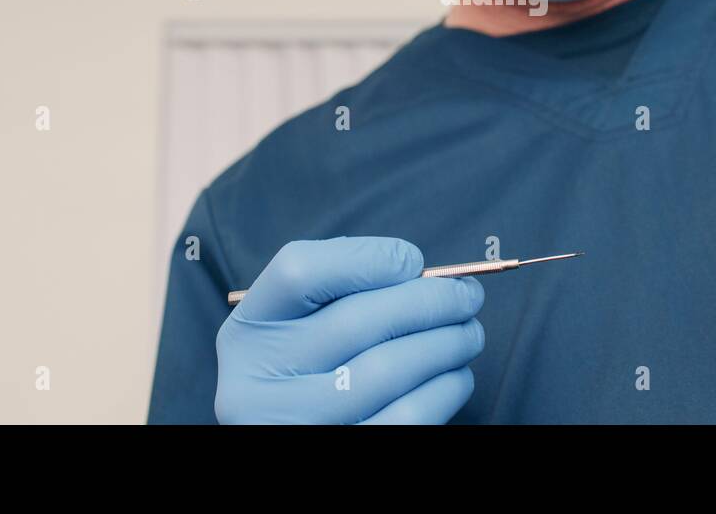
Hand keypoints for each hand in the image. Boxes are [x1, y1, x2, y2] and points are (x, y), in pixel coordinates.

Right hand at [215, 236, 484, 423]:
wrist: (294, 436)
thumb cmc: (312, 371)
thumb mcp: (301, 329)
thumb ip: (346, 292)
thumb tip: (424, 275)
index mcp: (247, 333)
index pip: (300, 271)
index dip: (368, 258)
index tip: (413, 261)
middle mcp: (254, 385)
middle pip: (353, 320)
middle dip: (430, 301)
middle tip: (468, 296)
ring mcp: (293, 427)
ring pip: (387, 370)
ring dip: (447, 343)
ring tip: (468, 333)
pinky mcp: (340, 457)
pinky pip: (407, 417)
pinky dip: (446, 389)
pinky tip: (456, 375)